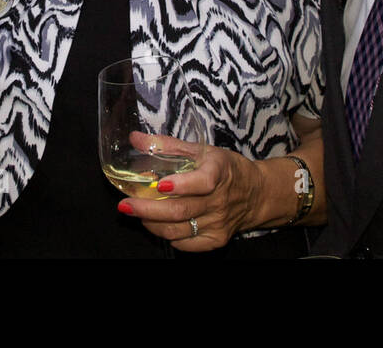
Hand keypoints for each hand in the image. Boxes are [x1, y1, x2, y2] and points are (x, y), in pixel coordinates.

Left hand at [117, 133, 262, 251]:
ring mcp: (219, 222)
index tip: (160, 184)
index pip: (202, 182)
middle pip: (180, 210)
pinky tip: (158, 224)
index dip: (181, 185)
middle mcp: (219, 200)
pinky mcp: (217, 239)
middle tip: (126, 205)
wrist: (256, 194)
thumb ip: (167, 145)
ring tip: (137, 213)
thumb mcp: (201, 150)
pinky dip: (168, 236)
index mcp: (218, 172)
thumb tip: (135, 139)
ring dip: (152, 223)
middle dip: (148, 209)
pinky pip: (187, 243)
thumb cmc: (225, 168)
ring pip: (179, 229)